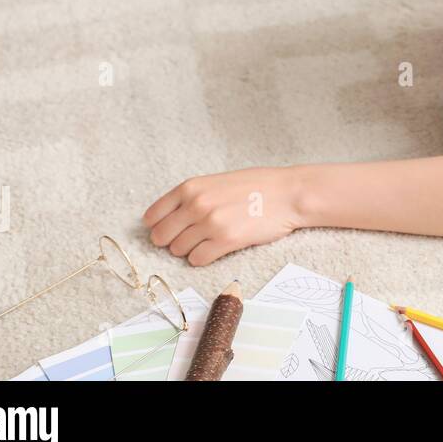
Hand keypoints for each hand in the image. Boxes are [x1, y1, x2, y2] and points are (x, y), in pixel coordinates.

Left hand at [142, 167, 306, 265]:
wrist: (288, 193)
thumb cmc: (257, 186)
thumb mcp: (217, 182)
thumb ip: (192, 196)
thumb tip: (168, 219)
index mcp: (191, 187)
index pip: (153, 216)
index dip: (158, 226)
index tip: (169, 230)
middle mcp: (196, 204)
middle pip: (161, 237)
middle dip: (172, 241)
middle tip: (189, 239)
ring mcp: (210, 223)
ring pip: (179, 250)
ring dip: (190, 249)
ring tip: (209, 240)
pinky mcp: (226, 241)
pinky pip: (197, 260)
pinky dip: (203, 258)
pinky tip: (217, 248)